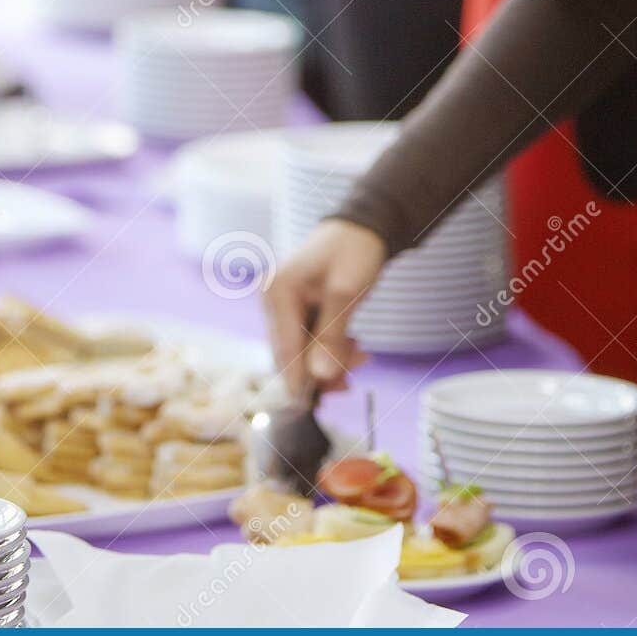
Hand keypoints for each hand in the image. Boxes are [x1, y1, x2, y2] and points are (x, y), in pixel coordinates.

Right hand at [263, 219, 386, 395]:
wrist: (364, 227)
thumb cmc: (356, 252)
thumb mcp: (347, 293)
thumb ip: (332, 336)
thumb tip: (321, 378)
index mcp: (277, 292)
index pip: (285, 349)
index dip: (300, 381)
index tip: (313, 408)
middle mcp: (272, 300)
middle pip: (290, 354)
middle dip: (321, 370)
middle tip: (356, 373)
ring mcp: (282, 306)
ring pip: (301, 351)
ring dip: (329, 360)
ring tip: (361, 356)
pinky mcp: (295, 310)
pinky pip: (308, 341)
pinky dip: (329, 349)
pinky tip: (352, 346)